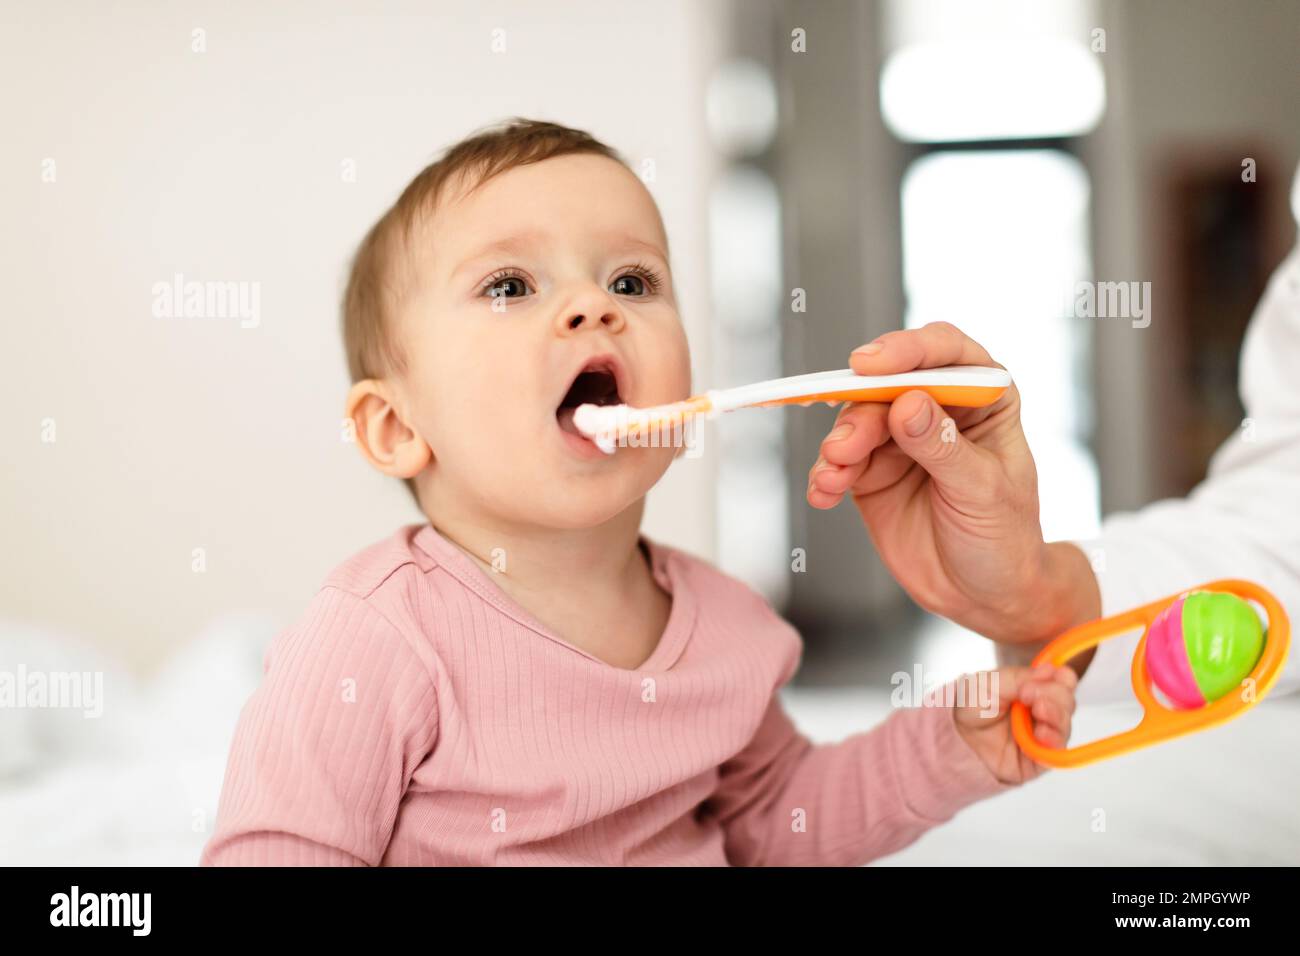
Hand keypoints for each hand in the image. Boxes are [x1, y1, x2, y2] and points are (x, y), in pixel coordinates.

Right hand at [807, 322, 1099, 647]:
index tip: (870, 364)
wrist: (984, 596)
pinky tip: (824, 492)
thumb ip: (944, 447)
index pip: (945, 353)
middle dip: (860, 411)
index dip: (906, 350)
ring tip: (834, 476)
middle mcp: (938, 409)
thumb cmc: (1004, 538)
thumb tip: (908, 403)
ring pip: (857, 421)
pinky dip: (826, 475)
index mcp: (983, 398)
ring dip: (838, 446)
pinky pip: (839, 462)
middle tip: (843, 446)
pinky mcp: (870, 472)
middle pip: (888, 385)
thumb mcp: (983, 493)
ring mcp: (900, 440)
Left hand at [952, 664, 1077, 783]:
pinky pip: (1057, 752)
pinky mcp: (1039, 758)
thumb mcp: (988, 683)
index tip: (1047, 675)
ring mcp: (1043, 735)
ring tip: (1038, 711)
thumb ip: (1018, 678)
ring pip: (1065, 725)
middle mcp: (1043, 710)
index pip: (1063, 680)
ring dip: (1056, 716)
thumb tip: (1051, 669)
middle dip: (1055, 695)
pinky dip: (1053, 740)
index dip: (1062, 678)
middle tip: (1028, 695)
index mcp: (1035, 688)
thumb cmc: (970, 707)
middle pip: (1068, 701)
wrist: (954, 738)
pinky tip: (1042, 733)